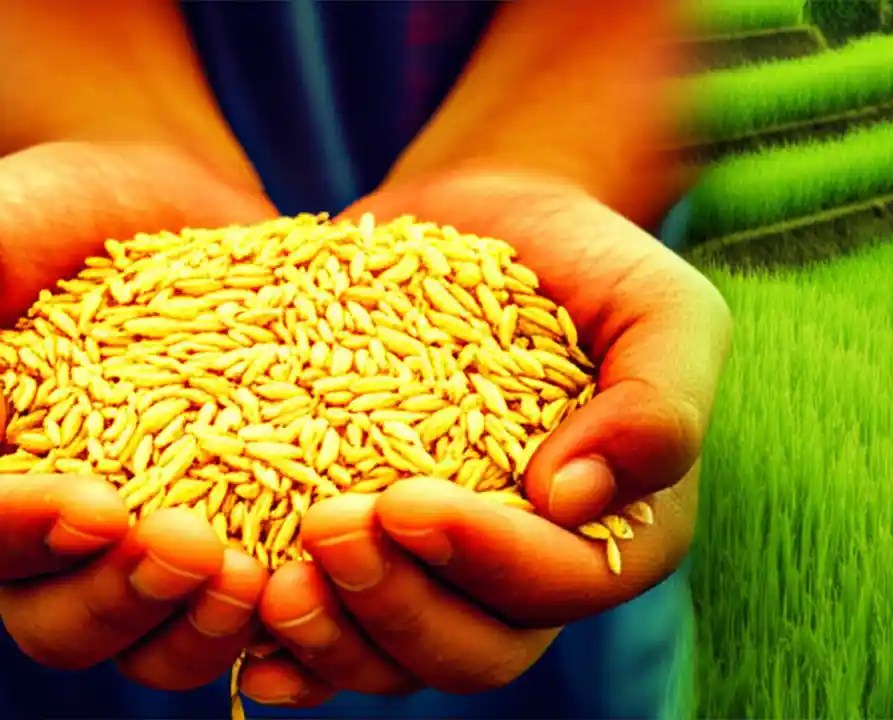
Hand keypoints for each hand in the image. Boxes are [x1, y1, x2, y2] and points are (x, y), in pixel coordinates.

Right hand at [0, 140, 275, 688]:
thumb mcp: (12, 228)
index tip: (96, 506)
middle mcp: (71, 541)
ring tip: (258, 580)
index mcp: (0, 488)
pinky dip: (290, 612)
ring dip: (205, 628)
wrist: (193, 211)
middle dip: (123, 600)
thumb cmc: (78, 213)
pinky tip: (329, 580)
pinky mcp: (255, 541)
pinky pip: (263, 610)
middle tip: (191, 549)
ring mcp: (164, 549)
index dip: (27, 537)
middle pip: (66, 625)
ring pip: (163, 642)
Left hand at [237, 169, 730, 704]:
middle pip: (479, 650)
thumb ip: (658, 404)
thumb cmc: (589, 261)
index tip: (410, 500)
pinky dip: (296, 654)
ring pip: (402, 662)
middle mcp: (538, 569)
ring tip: (275, 584)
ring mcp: (452, 571)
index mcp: (622, 531)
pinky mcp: (382, 553)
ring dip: (338, 640)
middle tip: (330, 528)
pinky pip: (340, 639)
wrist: (493, 219)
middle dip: (401, 607)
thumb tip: (577, 500)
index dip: (490, 561)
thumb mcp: (661, 306)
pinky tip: (250, 643)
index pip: (565, 583)